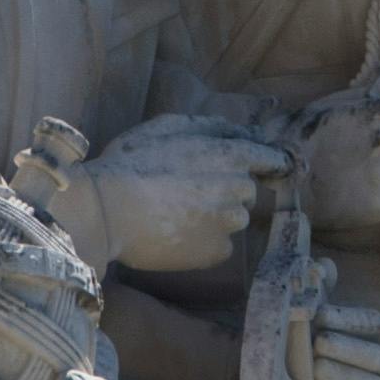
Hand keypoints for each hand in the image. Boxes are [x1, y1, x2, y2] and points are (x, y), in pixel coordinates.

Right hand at [76, 116, 284, 271]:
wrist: (109, 212)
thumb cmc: (131, 163)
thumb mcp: (166, 128)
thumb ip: (209, 127)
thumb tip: (237, 130)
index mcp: (230, 155)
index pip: (270, 159)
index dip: (267, 163)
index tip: (264, 169)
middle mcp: (238, 189)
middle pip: (247, 191)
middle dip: (227, 190)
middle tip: (190, 192)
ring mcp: (229, 223)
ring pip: (233, 219)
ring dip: (216, 217)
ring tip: (179, 215)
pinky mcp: (217, 252)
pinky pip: (220, 246)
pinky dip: (204, 243)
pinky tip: (176, 235)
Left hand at [302, 295, 379, 379]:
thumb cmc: (307, 368)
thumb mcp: (308, 333)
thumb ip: (319, 298)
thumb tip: (324, 265)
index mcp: (378, 345)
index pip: (376, 326)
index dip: (351, 319)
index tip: (319, 314)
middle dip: (353, 348)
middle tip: (319, 341)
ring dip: (351, 379)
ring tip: (318, 370)